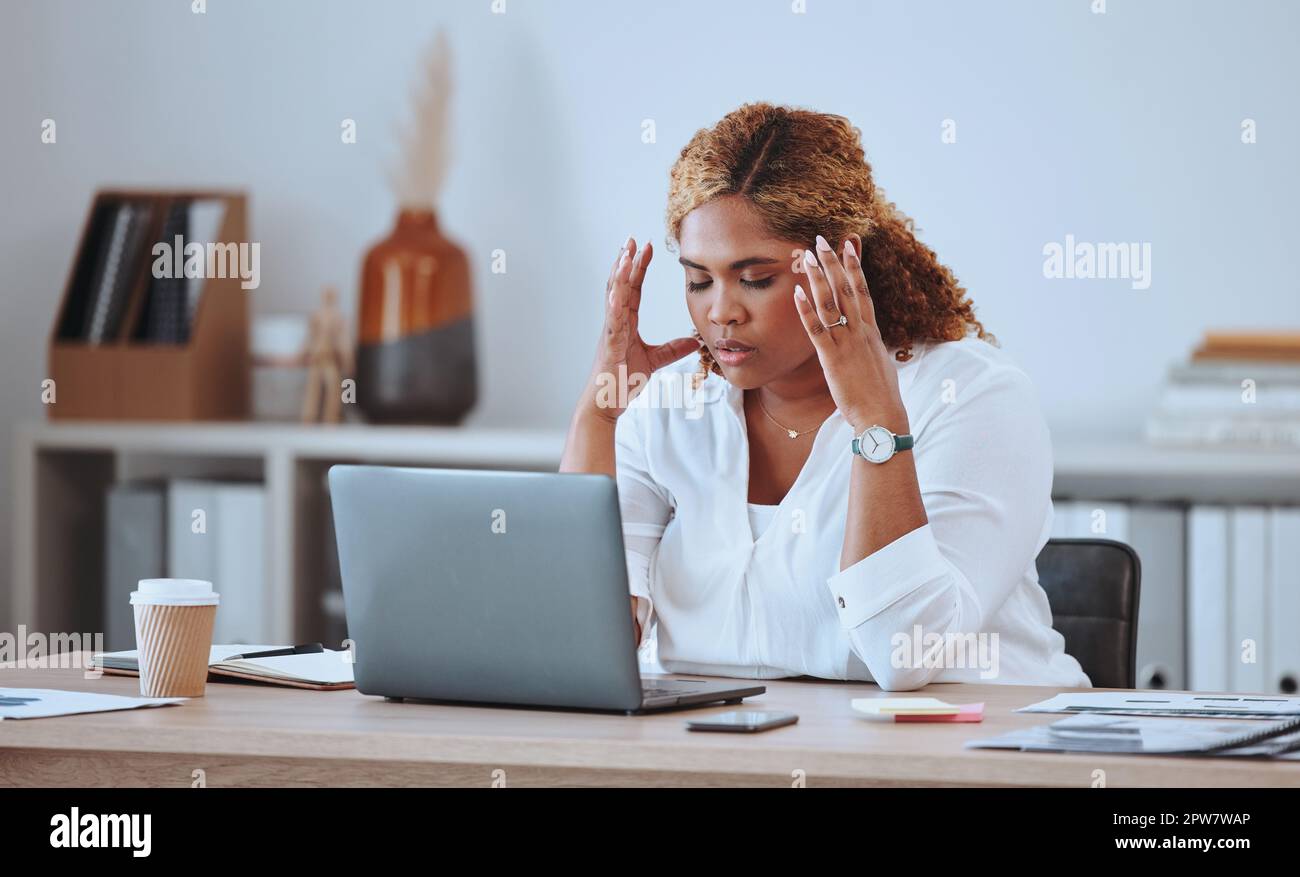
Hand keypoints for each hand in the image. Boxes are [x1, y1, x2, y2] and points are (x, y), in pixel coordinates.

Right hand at [584, 237, 697, 421]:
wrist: (606, 403)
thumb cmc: (622, 382)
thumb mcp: (654, 361)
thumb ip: (673, 349)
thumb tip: (694, 341)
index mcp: (625, 324)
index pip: (633, 290)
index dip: (639, 268)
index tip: (646, 248)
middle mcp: (615, 323)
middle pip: (620, 285)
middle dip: (626, 262)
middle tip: (632, 239)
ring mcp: (610, 332)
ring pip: (613, 297)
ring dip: (618, 275)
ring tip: (624, 255)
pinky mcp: (609, 345)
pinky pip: (611, 321)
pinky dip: (614, 304)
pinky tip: (617, 290)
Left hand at [792, 235, 907, 434]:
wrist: (883, 416)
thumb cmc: (881, 395)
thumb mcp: (878, 363)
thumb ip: (870, 347)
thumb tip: (868, 340)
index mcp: (871, 332)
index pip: (863, 291)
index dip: (854, 267)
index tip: (848, 245)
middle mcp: (861, 332)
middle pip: (847, 289)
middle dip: (834, 263)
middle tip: (822, 240)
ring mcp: (847, 343)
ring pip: (831, 303)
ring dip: (819, 278)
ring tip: (808, 257)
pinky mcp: (833, 359)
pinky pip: (817, 330)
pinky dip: (807, 311)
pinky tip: (796, 294)